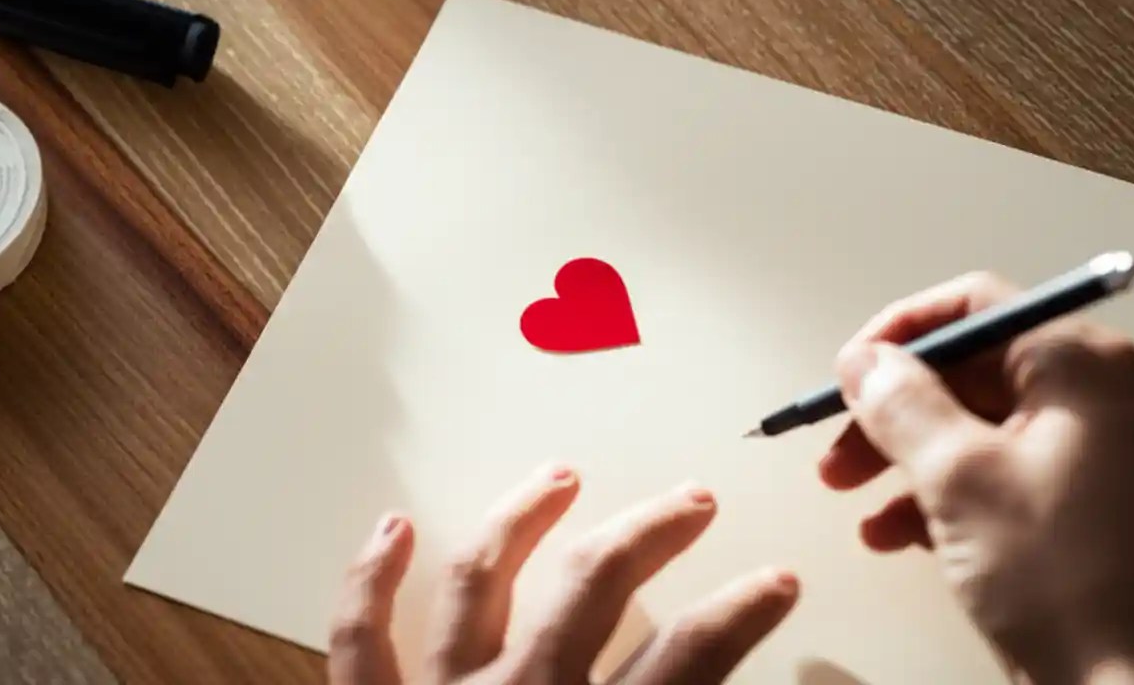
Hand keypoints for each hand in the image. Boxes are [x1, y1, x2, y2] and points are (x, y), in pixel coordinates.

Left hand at [329, 466, 798, 683]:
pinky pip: (359, 636)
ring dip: (524, 518)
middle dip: (650, 532)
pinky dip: (369, 577)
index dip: (741, 611)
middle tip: (690, 501)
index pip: (691, 658)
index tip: (775, 581)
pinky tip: (393, 525)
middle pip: (594, 585)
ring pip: (480, 578)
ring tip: (559, 476)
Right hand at [820, 272, 1133, 683]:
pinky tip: (890, 534)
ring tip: (847, 496)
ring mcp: (1083, 452)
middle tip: (835, 447)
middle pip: (963, 370)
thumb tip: (863, 360)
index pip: (973, 306)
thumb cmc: (1063, 576)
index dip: (898, 333)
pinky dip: (933, 495)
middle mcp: (1088, 397)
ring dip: (897, 457)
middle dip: (888, 410)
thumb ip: (900, 404)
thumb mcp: (958, 477)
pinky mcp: (1070, 504)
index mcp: (1078, 366)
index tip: (847, 373)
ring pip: (966, 426)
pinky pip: (987, 473)